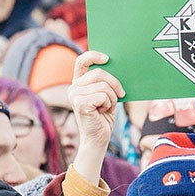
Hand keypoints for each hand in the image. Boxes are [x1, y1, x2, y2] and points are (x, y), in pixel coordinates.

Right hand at [67, 50, 121, 183]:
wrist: (98, 139)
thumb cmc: (103, 117)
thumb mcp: (106, 95)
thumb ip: (105, 81)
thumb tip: (115, 66)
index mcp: (78, 83)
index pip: (81, 61)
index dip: (93, 56)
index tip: (107, 58)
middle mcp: (73, 88)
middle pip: (98, 73)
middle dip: (114, 83)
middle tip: (120, 94)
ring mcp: (75, 96)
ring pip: (103, 86)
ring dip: (111, 98)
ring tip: (106, 107)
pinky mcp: (80, 104)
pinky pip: (103, 96)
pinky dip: (108, 104)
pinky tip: (102, 112)